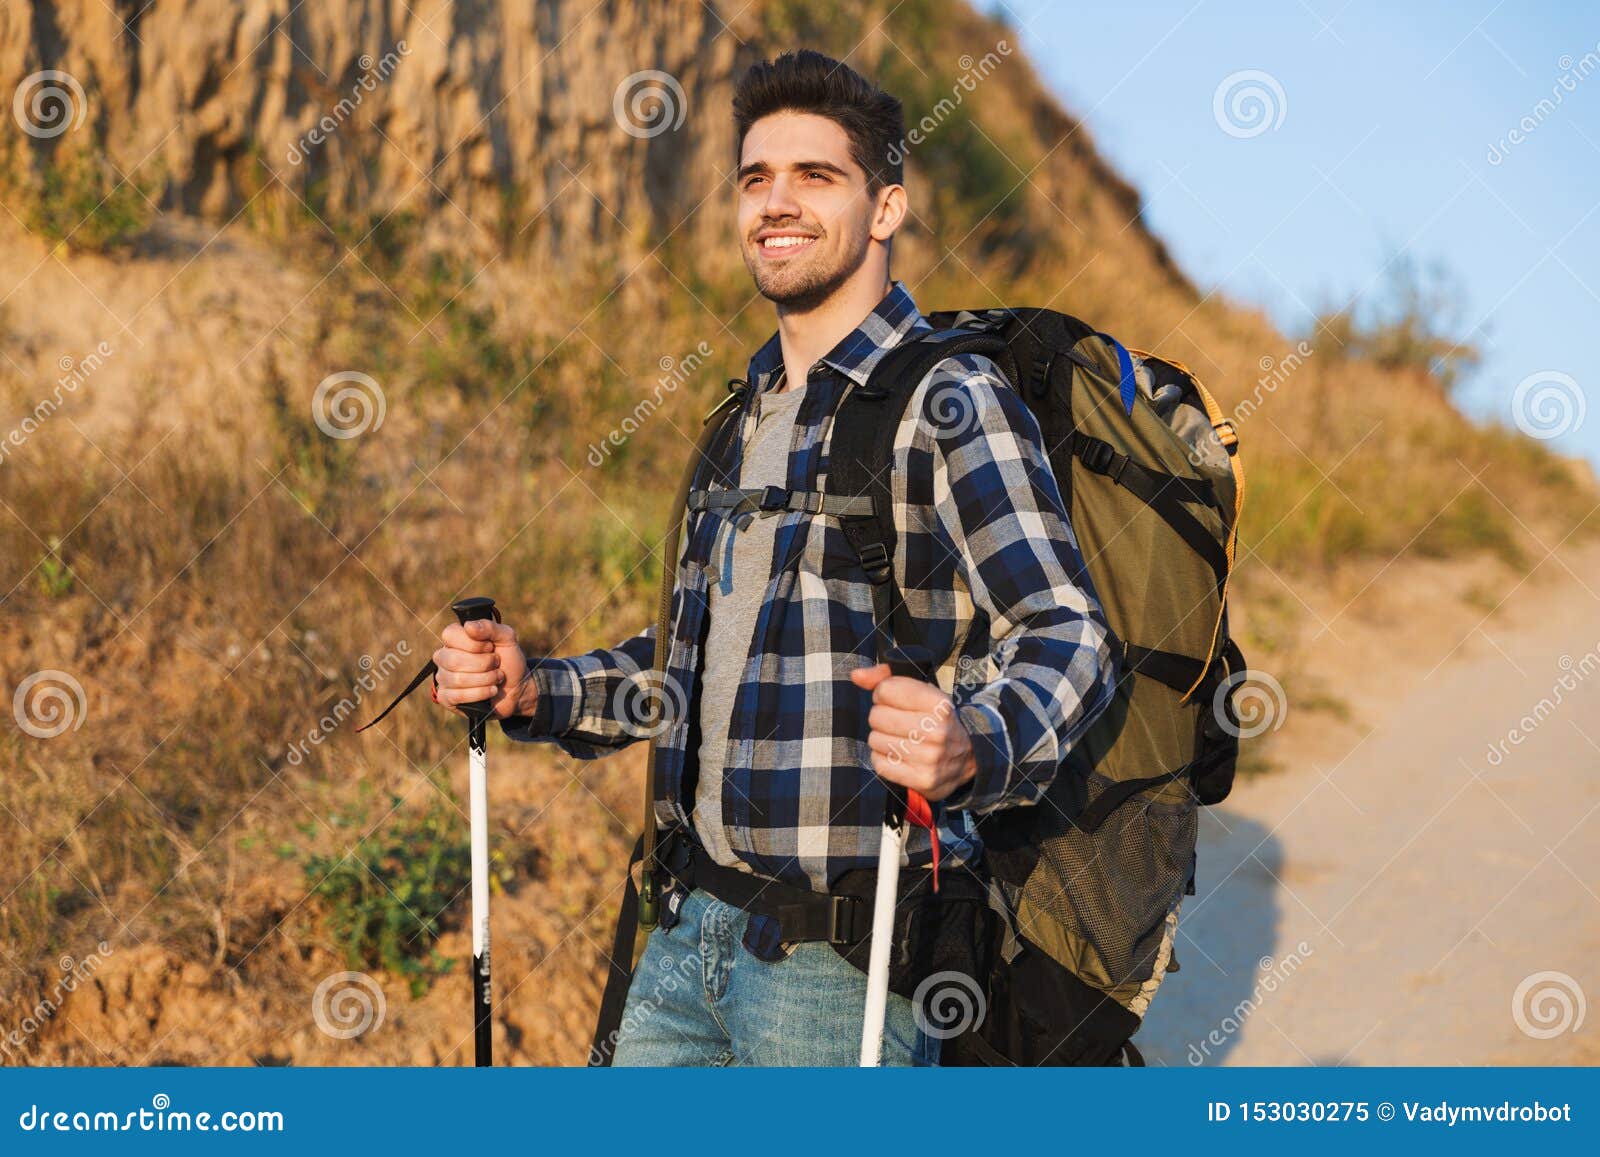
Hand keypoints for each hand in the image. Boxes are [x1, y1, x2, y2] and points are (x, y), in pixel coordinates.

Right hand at [433, 619, 533, 720]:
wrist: (517, 687)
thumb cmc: (508, 660)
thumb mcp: (506, 638)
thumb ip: (490, 627)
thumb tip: (468, 626)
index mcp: (455, 639)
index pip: (450, 635)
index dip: (474, 644)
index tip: (490, 647)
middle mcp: (444, 657)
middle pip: (454, 660)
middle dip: (483, 664)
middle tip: (496, 664)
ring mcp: (443, 678)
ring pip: (457, 679)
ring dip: (486, 679)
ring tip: (497, 677)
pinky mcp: (446, 698)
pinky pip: (457, 696)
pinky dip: (480, 693)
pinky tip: (491, 690)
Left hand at [850, 663, 976, 802]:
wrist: (968, 758)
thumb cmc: (936, 720)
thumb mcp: (921, 692)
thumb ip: (886, 678)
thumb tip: (856, 675)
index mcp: (938, 704)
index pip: (885, 690)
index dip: (884, 694)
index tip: (895, 701)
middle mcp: (936, 730)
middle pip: (876, 716)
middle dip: (881, 717)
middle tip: (897, 722)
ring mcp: (930, 757)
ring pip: (875, 740)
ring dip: (882, 739)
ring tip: (900, 739)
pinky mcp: (922, 779)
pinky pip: (880, 764)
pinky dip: (883, 759)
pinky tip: (898, 756)